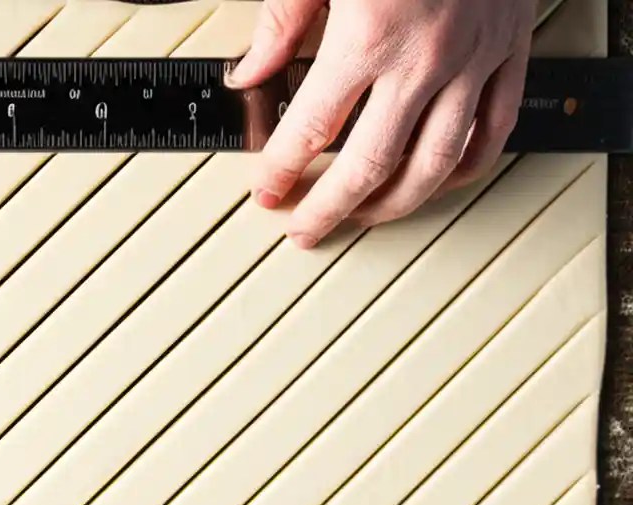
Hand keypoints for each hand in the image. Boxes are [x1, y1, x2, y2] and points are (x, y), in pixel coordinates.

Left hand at [226, 0, 535, 247]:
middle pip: (370, 166)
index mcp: (367, 36)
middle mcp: (423, 60)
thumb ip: (282, 21)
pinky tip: (438, 183)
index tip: (265, 190)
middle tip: (304, 227)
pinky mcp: (509, 53)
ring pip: (434, 165)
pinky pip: (492, 130)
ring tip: (362, 218)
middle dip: (329, 208)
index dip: (282, 170)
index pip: (311, 129)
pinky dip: (465, 168)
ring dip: (393, 205)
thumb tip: (250, 72)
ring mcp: (472, 62)